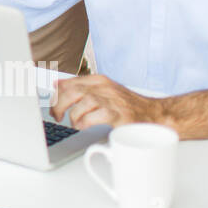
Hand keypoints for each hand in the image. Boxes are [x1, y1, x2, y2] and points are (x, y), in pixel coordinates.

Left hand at [50, 74, 164, 129]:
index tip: (51, 103)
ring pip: (81, 104)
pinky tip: (83, 127)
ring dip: (73, 116)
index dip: (56, 93)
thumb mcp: (105, 91)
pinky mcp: (117, 114)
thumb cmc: (128, 106)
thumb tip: (56, 84)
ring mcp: (112, 100)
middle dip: (59, 105)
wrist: (156, 114)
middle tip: (56, 116)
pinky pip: (93, 117)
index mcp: (100, 80)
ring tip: (74, 123)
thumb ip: (82, 87)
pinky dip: (84, 123)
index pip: (70, 82)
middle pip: (72, 91)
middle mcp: (105, 87)